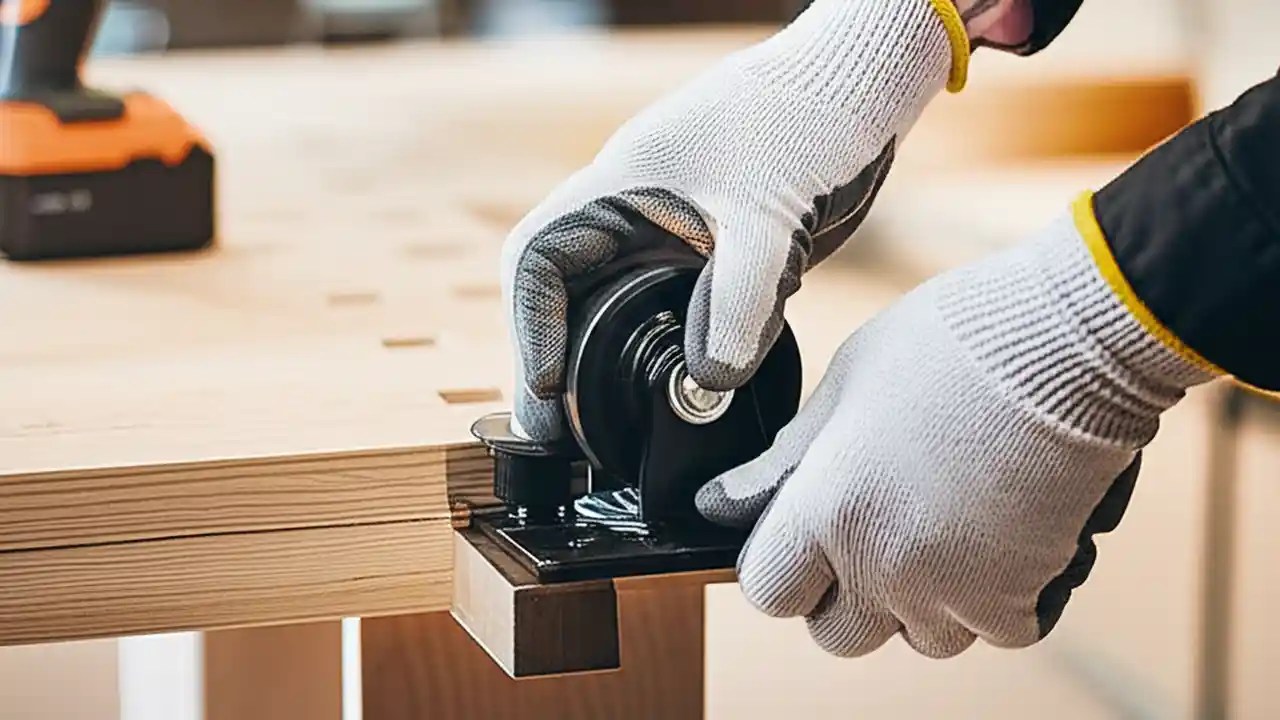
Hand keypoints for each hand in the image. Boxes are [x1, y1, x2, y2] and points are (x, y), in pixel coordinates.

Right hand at [500, 0, 967, 440]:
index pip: (538, 259)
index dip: (530, 325)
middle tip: (560, 433)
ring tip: (595, 429)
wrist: (861, 92)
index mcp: (619, 187)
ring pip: (605, 303)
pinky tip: (664, 388)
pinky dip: (648, 348)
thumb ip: (740, 303)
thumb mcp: (770, 221)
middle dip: (551, 359)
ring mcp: (666, 231)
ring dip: (593, 360)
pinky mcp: (705, 252)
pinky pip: (657, 307)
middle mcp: (630, 211)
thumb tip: (709, 383)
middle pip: (559, 291)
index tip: (547, 383)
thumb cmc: (809, 121)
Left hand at [695, 207, 1214, 657]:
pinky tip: (998, 536)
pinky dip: (995, 600)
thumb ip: (784, 458)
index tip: (800, 540)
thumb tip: (725, 502)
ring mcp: (951, 591)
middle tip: (874, 535)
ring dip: (921, 601)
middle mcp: (879, 565)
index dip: (780, 567)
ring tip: (942, 526)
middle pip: (837, 634)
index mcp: (825, 507)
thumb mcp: (846, 381)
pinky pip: (992, 631)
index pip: (767, 591)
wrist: (1069, 344)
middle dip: (845, 595)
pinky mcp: (1017, 600)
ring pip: (917, 639)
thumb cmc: (951, 342)